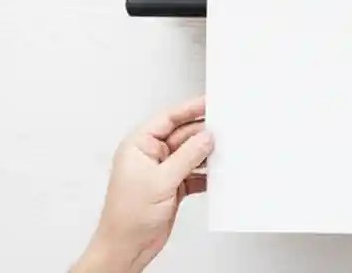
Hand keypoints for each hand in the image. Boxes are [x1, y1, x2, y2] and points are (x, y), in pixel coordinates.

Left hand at [73, 96, 213, 272]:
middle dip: (203, 135)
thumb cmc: (127, 217)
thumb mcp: (161, 181)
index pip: (168, 118)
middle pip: (183, 136)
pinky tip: (217, 175)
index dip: (190, 109)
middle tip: (225, 131)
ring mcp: (162, 171)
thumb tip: (206, 138)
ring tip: (225, 153)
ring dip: (207, 156)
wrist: (126, 248)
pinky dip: (206, 174)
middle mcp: (151, 156)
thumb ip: (187, 156)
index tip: (210, 103)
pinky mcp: (172, 187)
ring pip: (191, 155)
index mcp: (139, 145)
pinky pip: (194, 173)